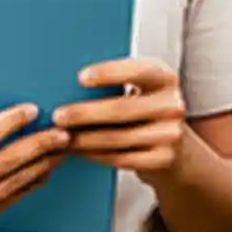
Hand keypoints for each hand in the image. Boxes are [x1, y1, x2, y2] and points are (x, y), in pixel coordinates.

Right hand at [0, 68, 69, 231]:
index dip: (10, 123)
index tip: (31, 111)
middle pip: (7, 163)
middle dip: (39, 147)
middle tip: (63, 134)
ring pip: (10, 186)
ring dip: (38, 168)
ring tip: (60, 153)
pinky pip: (2, 204)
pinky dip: (24, 189)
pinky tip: (39, 178)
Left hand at [52, 58, 186, 177]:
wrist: (173, 143)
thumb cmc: (143, 107)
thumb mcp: (140, 87)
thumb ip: (116, 81)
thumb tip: (67, 82)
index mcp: (165, 78)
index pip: (139, 71)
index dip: (110, 72)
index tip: (80, 78)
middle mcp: (173, 105)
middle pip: (123, 108)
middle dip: (86, 113)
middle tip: (59, 116)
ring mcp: (170, 134)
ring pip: (119, 137)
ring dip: (85, 139)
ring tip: (62, 137)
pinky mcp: (163, 159)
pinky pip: (122, 158)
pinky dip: (96, 155)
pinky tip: (79, 150)